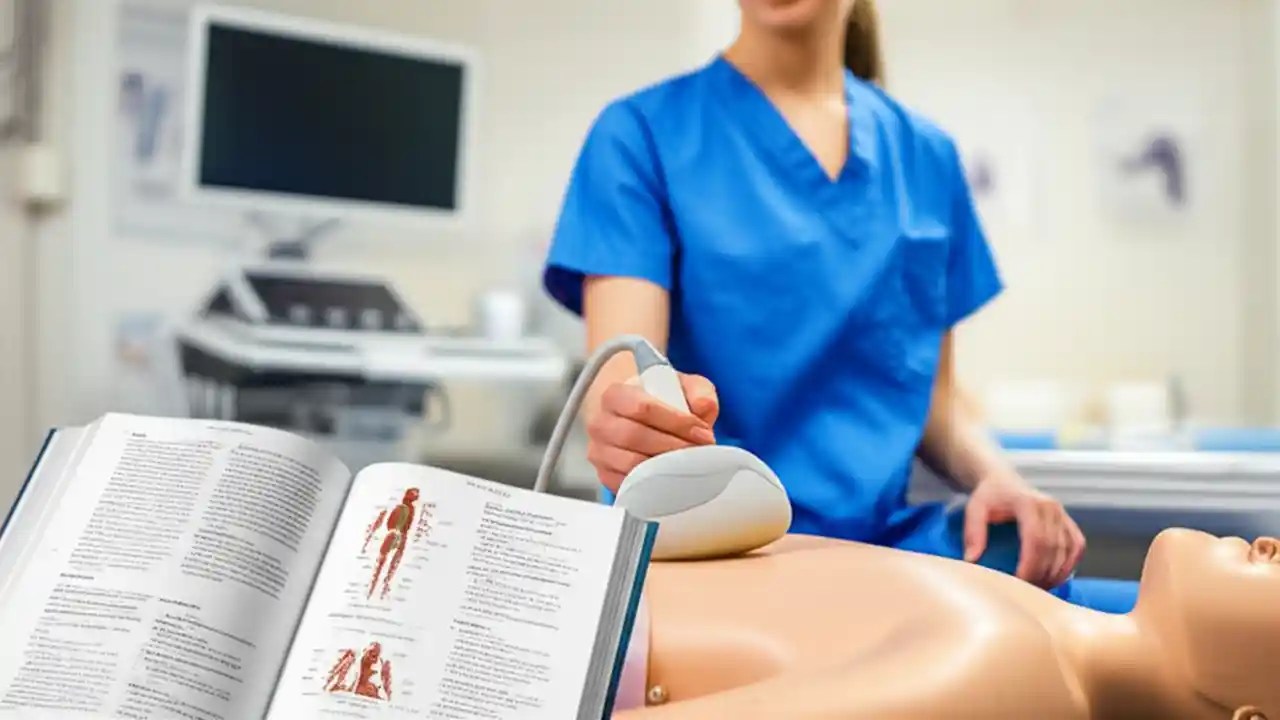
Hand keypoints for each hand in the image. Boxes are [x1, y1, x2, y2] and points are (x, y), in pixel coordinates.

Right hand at [586, 374, 719, 491]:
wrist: (635, 419)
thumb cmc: (660, 403)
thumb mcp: (682, 387)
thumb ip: (699, 391)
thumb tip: (703, 408)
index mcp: (615, 395)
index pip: (643, 408)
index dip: (676, 422)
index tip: (702, 432)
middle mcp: (600, 423)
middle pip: (635, 437)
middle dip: (674, 447)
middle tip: (700, 452)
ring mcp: (599, 452)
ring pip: (631, 464)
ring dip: (666, 468)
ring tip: (690, 465)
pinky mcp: (605, 476)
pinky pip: (629, 485)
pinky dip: (654, 485)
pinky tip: (673, 479)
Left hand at [963, 475, 1085, 589]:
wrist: (1003, 481)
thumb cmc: (989, 496)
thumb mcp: (975, 509)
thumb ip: (973, 533)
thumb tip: (972, 560)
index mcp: (1029, 503)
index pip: (1036, 540)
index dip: (1030, 565)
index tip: (1019, 583)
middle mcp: (1051, 507)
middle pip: (1053, 548)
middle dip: (1042, 574)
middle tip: (1027, 591)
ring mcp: (1062, 514)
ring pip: (1068, 550)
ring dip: (1056, 573)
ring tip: (1038, 589)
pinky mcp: (1068, 522)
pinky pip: (1077, 546)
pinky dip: (1069, 565)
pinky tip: (1054, 578)